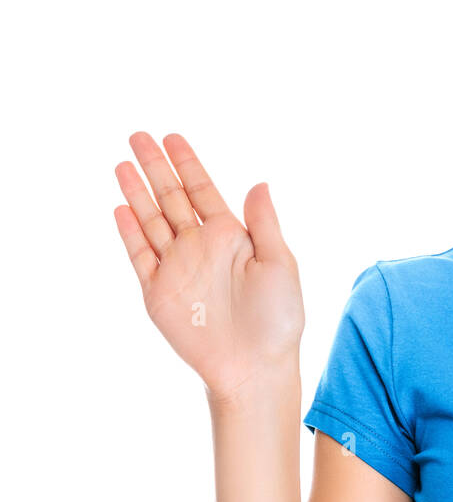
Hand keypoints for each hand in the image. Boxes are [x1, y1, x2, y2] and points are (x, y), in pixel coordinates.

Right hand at [113, 132, 304, 410]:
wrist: (254, 366)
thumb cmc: (278, 318)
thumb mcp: (280, 264)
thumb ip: (264, 224)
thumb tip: (259, 183)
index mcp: (231, 237)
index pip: (203, 191)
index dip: (187, 164)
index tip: (172, 137)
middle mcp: (201, 247)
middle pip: (171, 199)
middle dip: (155, 168)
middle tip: (137, 135)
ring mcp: (177, 268)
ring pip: (151, 222)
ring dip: (137, 193)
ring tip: (123, 164)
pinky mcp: (158, 293)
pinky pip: (140, 257)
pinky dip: (130, 234)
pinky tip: (122, 208)